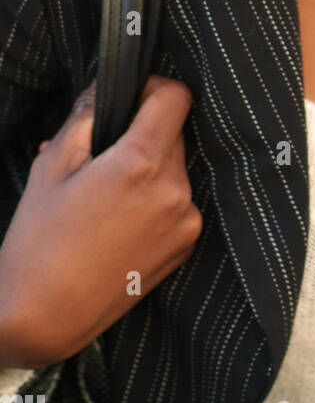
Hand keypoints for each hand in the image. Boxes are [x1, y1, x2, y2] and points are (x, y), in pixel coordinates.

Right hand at [0, 74, 201, 368]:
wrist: (45, 316)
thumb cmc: (40, 241)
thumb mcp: (52, 166)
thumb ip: (85, 116)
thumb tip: (106, 85)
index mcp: (141, 163)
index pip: (176, 97)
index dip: (153, 88)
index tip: (131, 98)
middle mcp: (174, 189)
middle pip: (174, 132)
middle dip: (145, 132)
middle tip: (105, 154)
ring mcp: (185, 220)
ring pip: (176, 167)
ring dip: (152, 167)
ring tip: (109, 194)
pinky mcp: (186, 245)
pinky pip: (180, 201)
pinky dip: (158, 198)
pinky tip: (121, 219)